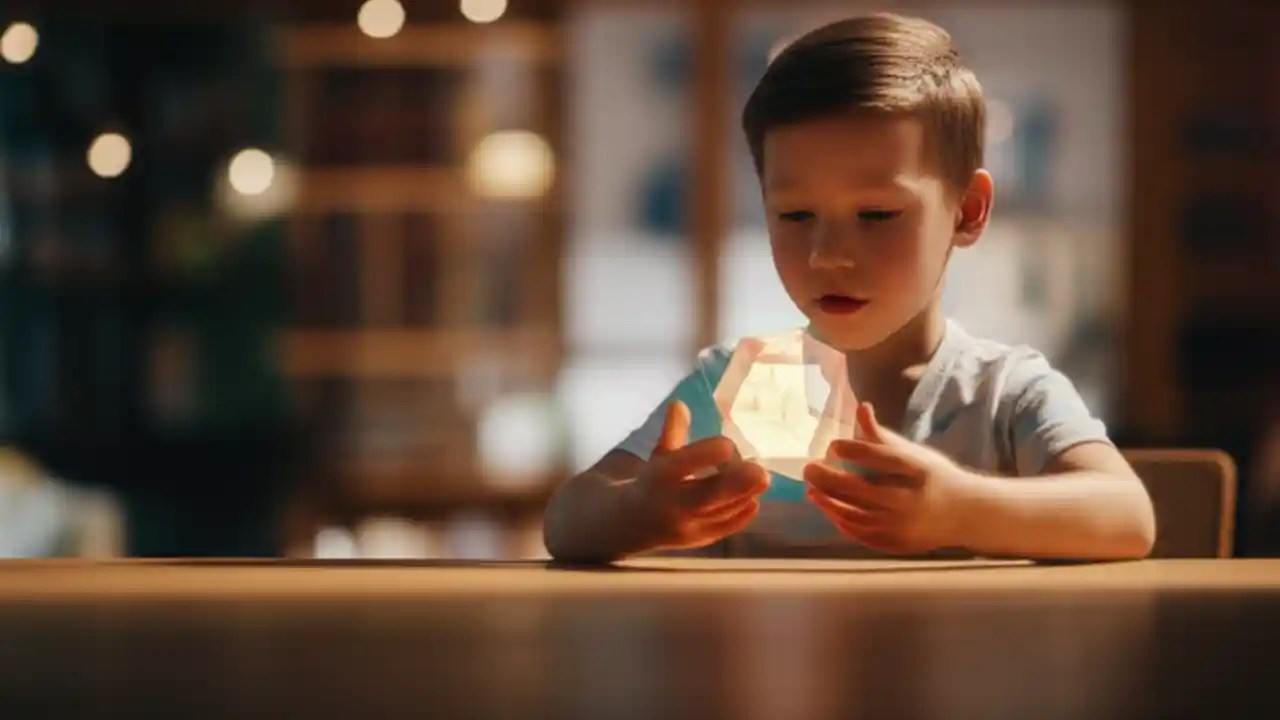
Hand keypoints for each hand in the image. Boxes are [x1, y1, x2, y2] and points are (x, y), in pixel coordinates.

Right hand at [625, 400, 769, 550]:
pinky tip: (752, 498)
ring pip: (723, 510)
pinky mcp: (701, 539)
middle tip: (761, 470)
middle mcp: (672, 504)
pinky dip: (743, 511)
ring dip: (745, 492)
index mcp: (658, 477)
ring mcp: (688, 526)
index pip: (683, 463)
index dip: (707, 452)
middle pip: (708, 495)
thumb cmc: (650, 482)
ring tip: (758, 476)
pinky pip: (728, 526)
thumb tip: (680, 404)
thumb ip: (672, 431)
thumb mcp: (657, 455)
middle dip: (737, 482)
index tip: (726, 443)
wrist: (632, 526)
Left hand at [803, 403, 973, 553]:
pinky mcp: (898, 544)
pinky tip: (830, 509)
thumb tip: (861, 406)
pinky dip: (842, 523)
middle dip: (828, 479)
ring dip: (829, 503)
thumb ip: (882, 435)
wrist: (966, 514)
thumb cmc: (932, 477)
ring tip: (812, 491)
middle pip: (859, 490)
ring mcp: (903, 526)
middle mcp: (909, 499)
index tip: (833, 446)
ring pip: (856, 516)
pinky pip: (862, 535)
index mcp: (916, 470)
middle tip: (809, 469)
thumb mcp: (913, 452)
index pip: (877, 457)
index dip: (851, 450)